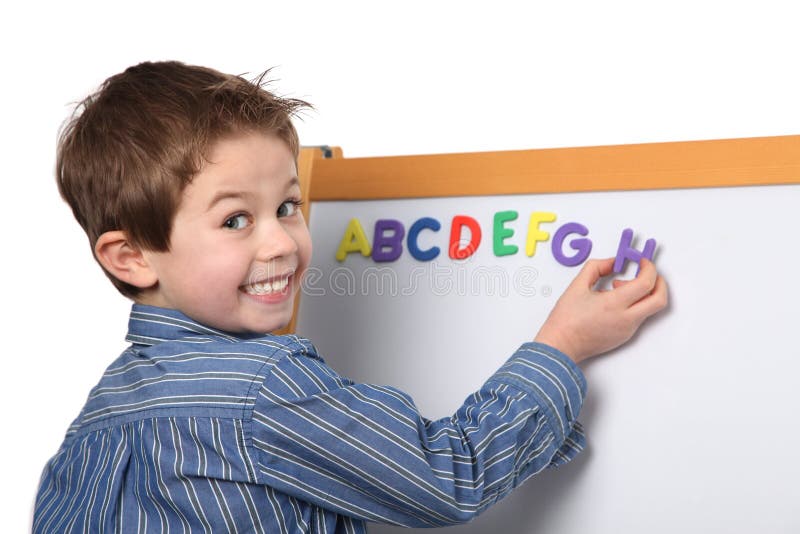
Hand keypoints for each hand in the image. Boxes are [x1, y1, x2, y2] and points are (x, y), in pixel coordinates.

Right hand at [534, 257, 667, 363]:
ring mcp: (628, 329)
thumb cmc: (566, 320)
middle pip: (659, 299)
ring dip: (643, 294)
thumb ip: (597, 267)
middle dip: (659, 282)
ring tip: (619, 288)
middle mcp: (626, 319)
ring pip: (650, 308)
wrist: (561, 345)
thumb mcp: (577, 285)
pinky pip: (639, 317)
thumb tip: (612, 262)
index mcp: (614, 304)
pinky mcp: (625, 336)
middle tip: (647, 273)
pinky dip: (634, 304)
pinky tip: (615, 301)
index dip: (648, 268)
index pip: (646, 283)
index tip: (642, 262)